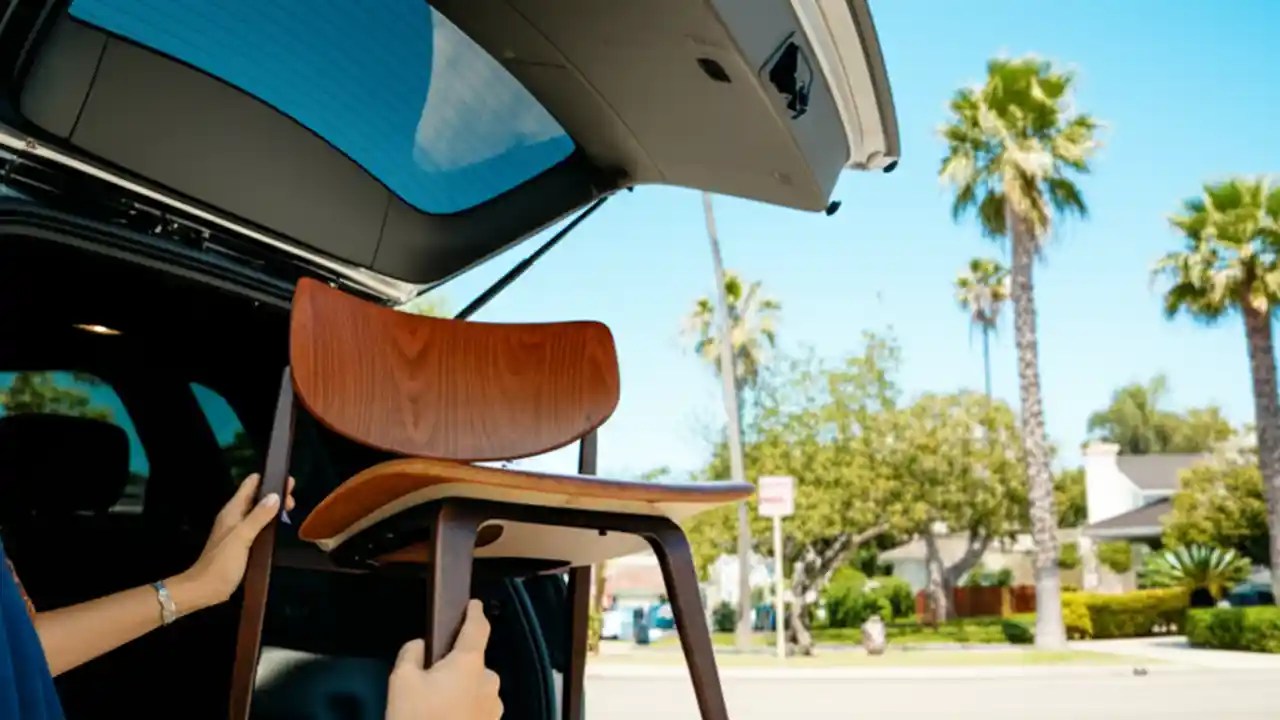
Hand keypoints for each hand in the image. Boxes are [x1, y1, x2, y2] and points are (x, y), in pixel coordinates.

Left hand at [173, 473, 296, 610]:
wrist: (205, 588)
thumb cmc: (222, 562)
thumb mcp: (242, 537)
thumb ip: (258, 516)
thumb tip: (276, 495)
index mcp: (233, 510)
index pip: (251, 484)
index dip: (269, 478)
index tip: (288, 482)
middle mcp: (235, 516)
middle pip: (257, 496)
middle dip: (275, 494)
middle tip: (292, 502)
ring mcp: (238, 529)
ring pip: (259, 511)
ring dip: (273, 508)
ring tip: (290, 511)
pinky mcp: (242, 542)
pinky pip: (258, 525)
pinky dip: (269, 522)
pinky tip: (279, 527)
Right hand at [386, 599, 501, 719]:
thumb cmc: (416, 719)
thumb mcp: (401, 681)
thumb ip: (411, 654)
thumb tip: (421, 646)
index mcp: (470, 663)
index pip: (478, 627)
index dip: (474, 612)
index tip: (472, 605)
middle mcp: (489, 682)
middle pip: (472, 664)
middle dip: (454, 668)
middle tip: (428, 684)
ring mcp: (494, 708)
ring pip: (475, 689)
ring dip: (459, 693)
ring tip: (432, 711)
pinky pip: (476, 710)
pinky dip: (463, 712)